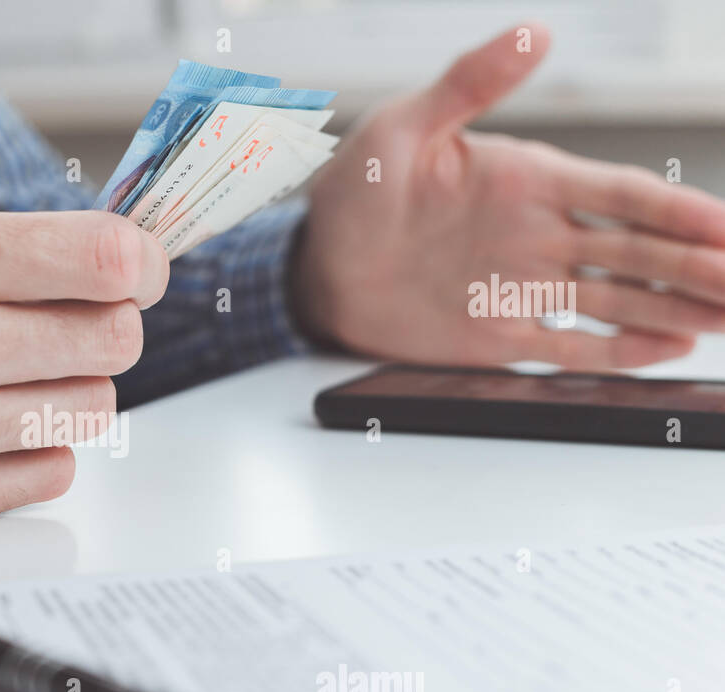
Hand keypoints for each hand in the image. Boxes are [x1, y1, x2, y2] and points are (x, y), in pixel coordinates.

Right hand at [0, 205, 167, 558]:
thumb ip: (0, 250)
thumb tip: (116, 265)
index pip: (102, 260)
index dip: (141, 263)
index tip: (137, 270)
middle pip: (113, 339)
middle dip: (108, 325)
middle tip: (75, 322)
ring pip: (93, 409)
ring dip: (73, 389)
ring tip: (19, 377)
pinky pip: (50, 474)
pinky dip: (38, 449)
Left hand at [292, 23, 724, 367]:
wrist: (314, 267)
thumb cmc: (354, 190)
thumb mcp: (405, 126)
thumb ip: (470, 83)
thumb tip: (533, 31)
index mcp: (529, 181)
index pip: (624, 194)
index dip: (682, 210)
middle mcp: (539, 235)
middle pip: (640, 251)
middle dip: (701, 266)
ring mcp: (524, 286)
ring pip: (620, 298)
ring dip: (678, 307)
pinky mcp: (499, 332)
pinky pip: (571, 344)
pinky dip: (620, 350)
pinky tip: (668, 349)